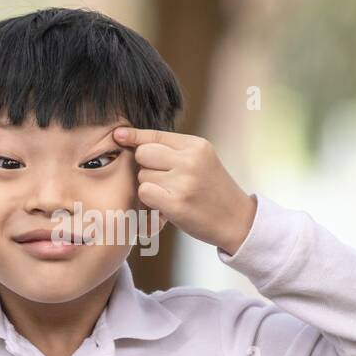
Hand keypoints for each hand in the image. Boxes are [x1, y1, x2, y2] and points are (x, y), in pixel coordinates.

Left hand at [112, 126, 255, 255]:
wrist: (237, 220)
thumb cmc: (213, 191)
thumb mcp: (201, 161)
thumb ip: (173, 151)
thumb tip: (130, 139)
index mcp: (196, 146)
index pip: (155, 135)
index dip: (134, 136)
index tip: (118, 135)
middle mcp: (190, 160)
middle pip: (143, 154)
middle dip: (145, 167)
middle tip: (162, 181)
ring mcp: (184, 181)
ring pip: (142, 175)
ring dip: (149, 186)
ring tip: (170, 195)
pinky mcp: (176, 203)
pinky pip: (144, 193)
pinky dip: (149, 201)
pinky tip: (164, 206)